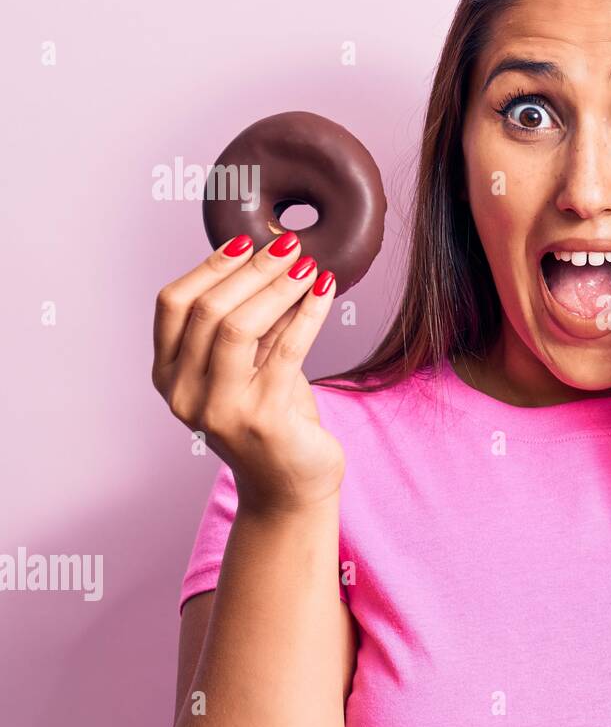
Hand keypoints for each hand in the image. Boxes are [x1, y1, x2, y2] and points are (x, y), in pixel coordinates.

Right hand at [152, 232, 344, 514]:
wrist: (290, 486)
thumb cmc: (270, 419)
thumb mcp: (249, 366)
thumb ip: (248, 323)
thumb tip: (273, 260)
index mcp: (168, 375)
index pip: (173, 305)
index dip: (208, 267)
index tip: (245, 240)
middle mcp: (184, 394)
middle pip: (207, 310)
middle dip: (251, 270)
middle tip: (288, 244)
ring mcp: (219, 410)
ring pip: (238, 327)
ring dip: (278, 287)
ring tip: (309, 263)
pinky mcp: (262, 420)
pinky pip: (286, 350)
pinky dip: (308, 313)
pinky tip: (326, 291)